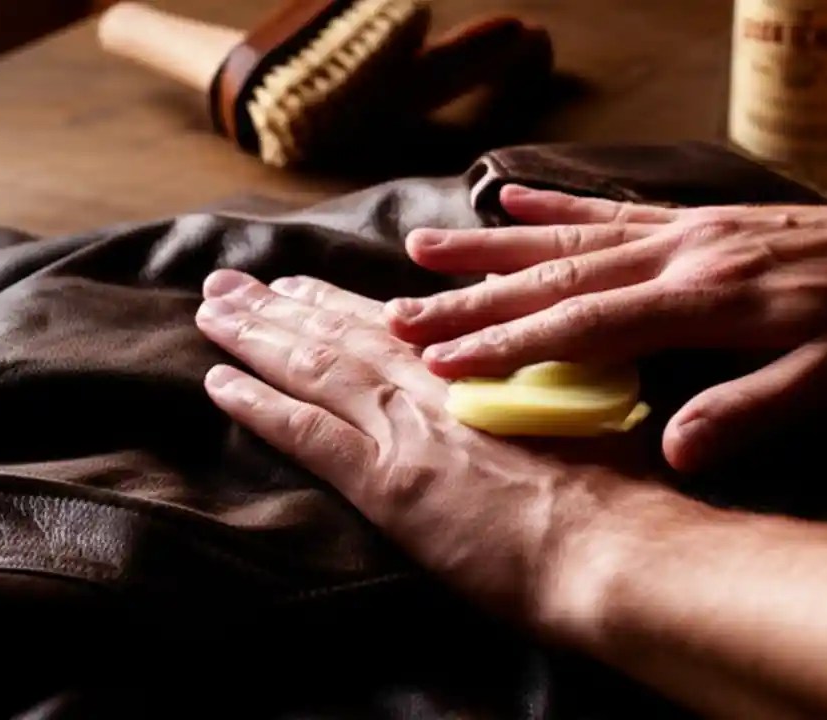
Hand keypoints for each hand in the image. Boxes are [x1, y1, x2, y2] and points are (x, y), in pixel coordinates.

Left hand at [192, 268, 661, 622]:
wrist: (609, 542)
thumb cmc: (614, 488)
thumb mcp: (583, 411)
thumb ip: (541, 382)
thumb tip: (531, 359)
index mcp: (477, 370)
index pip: (390, 326)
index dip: (336, 301)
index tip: (298, 283)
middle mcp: (430, 387)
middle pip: (339, 334)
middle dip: (278, 306)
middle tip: (229, 283)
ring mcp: (403, 432)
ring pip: (311, 367)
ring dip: (255, 336)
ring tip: (212, 312)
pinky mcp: (384, 483)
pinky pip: (304, 432)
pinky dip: (258, 405)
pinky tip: (219, 383)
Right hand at [387, 185, 826, 470]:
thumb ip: (749, 411)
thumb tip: (669, 451)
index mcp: (705, 303)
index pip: (584, 327)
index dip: (510, 347)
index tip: (443, 365)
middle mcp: (680, 256)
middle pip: (557, 280)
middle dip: (473, 303)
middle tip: (400, 319)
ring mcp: (684, 230)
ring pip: (569, 239)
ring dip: (492, 248)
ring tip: (423, 251)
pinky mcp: (695, 218)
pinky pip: (611, 207)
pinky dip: (555, 203)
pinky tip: (510, 195)